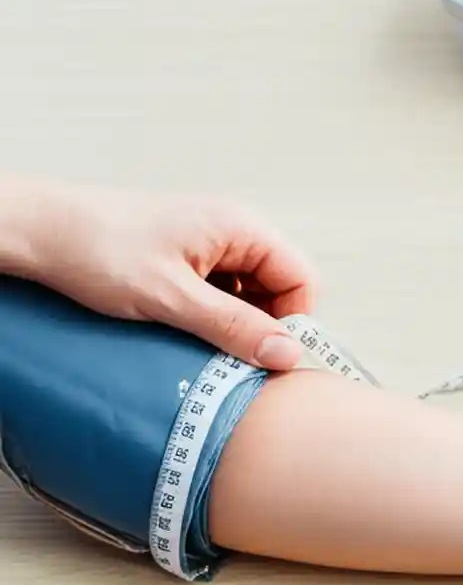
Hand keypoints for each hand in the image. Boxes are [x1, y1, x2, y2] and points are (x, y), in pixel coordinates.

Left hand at [26, 181, 315, 369]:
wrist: (38, 231)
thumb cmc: (97, 249)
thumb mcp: (171, 298)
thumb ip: (234, 327)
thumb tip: (288, 354)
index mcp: (242, 227)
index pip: (301, 279)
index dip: (293, 322)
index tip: (269, 357)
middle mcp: (234, 230)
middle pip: (280, 287)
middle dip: (262, 325)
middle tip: (230, 355)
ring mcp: (211, 243)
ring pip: (251, 293)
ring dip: (234, 323)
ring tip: (197, 338)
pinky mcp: (188, 257)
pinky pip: (223, 292)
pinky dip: (213, 316)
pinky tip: (183, 327)